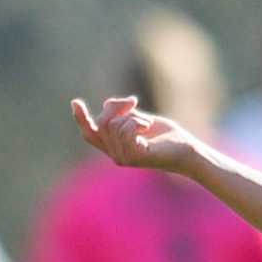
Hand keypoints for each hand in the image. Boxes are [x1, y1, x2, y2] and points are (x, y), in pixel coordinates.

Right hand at [68, 97, 201, 173]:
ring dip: (133, 116)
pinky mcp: (134, 157)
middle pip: (101, 123)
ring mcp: (122, 158)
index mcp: (114, 147)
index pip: (90, 133)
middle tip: (135, 103)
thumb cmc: (166, 136)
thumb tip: (106, 103)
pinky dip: (138, 121)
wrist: (187, 151)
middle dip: (116, 106)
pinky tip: (148, 128)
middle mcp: (114, 155)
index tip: (75, 102)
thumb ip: (122, 113)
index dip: (80, 118)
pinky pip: (125, 129)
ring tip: (147, 124)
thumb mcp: (139, 118)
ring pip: (113, 125)